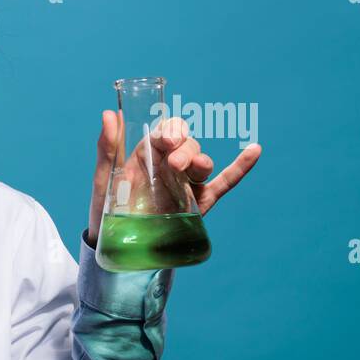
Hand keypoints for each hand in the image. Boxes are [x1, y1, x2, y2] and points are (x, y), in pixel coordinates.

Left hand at [86, 111, 262, 248]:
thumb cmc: (107, 209)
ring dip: (201, 161)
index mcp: (148, 154)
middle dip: (185, 150)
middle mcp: (170, 165)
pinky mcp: (199, 203)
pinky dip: (241, 168)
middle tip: (174, 164)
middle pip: (188, 145)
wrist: (118, 245)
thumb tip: (109, 114)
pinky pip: (225, 183)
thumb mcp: (104, 178)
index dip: (172, 132)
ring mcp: (186, 183)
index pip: (167, 132)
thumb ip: (107, 147)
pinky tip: (254, 151)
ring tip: (192, 168)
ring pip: (203, 163)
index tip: (168, 142)